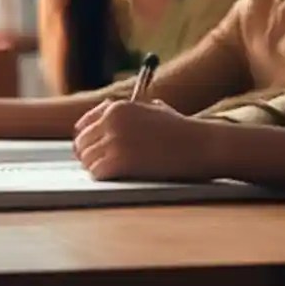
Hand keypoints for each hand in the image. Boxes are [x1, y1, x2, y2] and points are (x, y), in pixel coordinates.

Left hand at [72, 99, 223, 181]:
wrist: (203, 144)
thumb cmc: (183, 130)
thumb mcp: (153, 110)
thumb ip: (130, 112)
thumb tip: (108, 118)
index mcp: (116, 107)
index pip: (83, 126)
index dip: (86, 140)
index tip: (91, 151)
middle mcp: (111, 121)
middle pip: (81, 144)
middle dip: (89, 156)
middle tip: (100, 166)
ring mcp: (114, 141)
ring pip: (87, 160)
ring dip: (96, 168)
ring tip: (112, 172)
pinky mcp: (120, 161)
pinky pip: (97, 173)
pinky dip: (103, 177)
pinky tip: (115, 178)